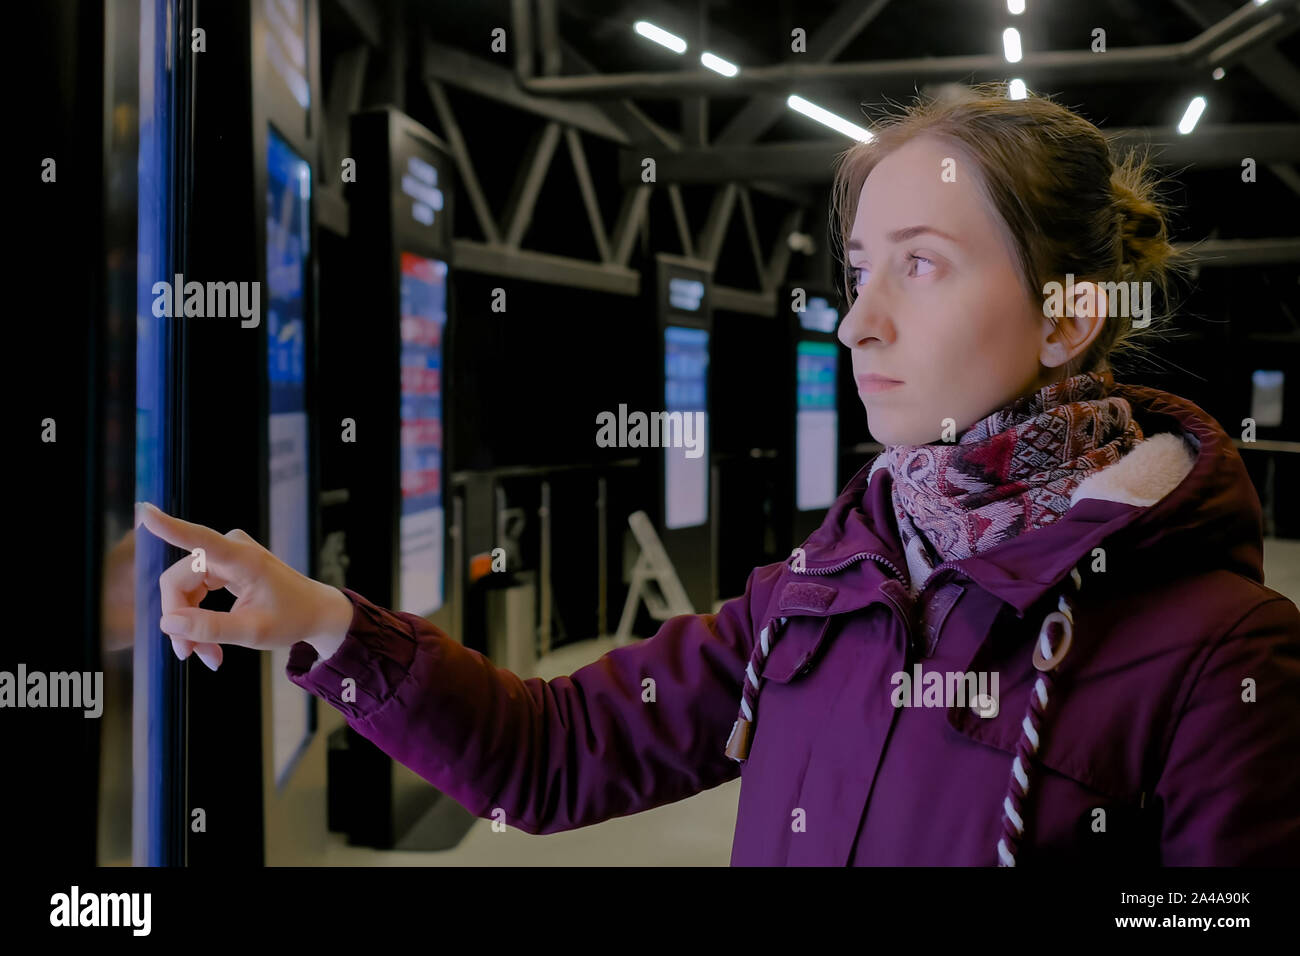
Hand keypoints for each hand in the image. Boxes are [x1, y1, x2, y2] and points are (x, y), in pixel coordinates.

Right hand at [134, 502, 354, 670]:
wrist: (316, 612)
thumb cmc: (292, 618)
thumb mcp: (253, 632)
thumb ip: (210, 629)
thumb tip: (168, 623)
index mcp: (243, 559)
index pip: (200, 540)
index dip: (169, 527)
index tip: (145, 511)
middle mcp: (231, 548)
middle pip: (178, 582)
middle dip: (181, 622)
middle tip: (191, 655)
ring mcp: (225, 554)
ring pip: (183, 590)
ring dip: (190, 626)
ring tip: (207, 655)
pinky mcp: (222, 565)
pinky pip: (194, 591)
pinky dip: (198, 620)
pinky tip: (209, 646)